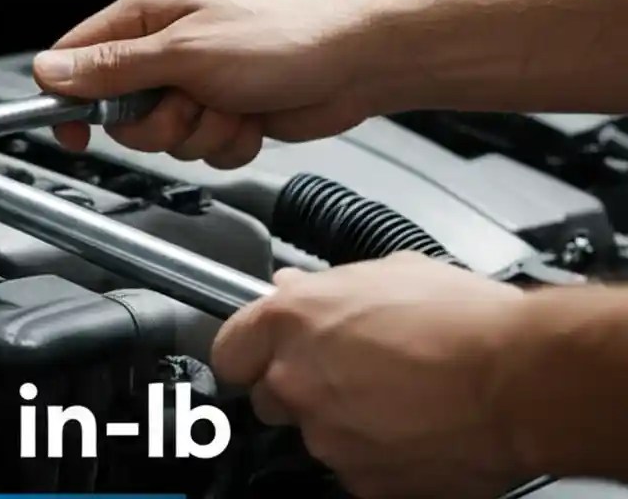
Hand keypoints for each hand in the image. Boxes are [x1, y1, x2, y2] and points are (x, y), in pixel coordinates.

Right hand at [32, 0, 378, 167]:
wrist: (351, 64)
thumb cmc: (281, 38)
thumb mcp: (184, 52)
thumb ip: (112, 67)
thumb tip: (50, 70)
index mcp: (146, 17)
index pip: (78, 60)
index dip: (70, 100)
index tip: (74, 132)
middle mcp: (165, 49)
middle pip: (121, 113)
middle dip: (159, 122)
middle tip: (189, 102)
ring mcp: (194, 83)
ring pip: (163, 138)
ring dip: (200, 133)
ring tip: (231, 105)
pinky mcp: (221, 112)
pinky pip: (200, 149)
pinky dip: (227, 143)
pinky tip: (250, 118)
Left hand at [211, 253, 527, 498]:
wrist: (522, 381)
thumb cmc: (466, 321)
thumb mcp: (390, 273)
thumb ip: (329, 286)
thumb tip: (299, 286)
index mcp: (291, 322)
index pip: (229, 350)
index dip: (251, 351)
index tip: (268, 353)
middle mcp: (296, 381)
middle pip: (268, 397)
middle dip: (300, 388)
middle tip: (351, 374)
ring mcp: (326, 437)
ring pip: (316, 435)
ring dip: (346, 421)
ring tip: (402, 398)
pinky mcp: (362, 482)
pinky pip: (357, 469)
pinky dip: (380, 456)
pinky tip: (417, 430)